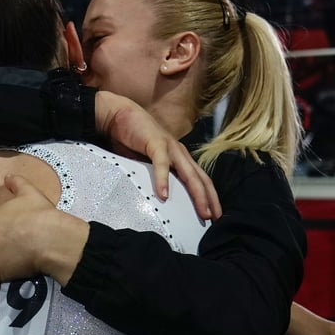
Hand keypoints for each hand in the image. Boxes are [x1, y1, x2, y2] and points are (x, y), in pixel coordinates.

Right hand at [94, 93, 219, 219]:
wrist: (119, 115)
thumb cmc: (133, 141)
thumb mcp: (148, 164)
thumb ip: (156, 177)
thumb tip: (159, 199)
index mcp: (181, 158)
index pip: (201, 180)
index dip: (210, 197)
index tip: (214, 216)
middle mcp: (180, 153)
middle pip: (201, 179)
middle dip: (210, 200)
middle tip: (214, 219)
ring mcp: (170, 147)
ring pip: (189, 174)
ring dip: (197, 194)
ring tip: (202, 212)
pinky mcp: (156, 143)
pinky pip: (162, 164)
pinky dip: (164, 180)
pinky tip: (164, 195)